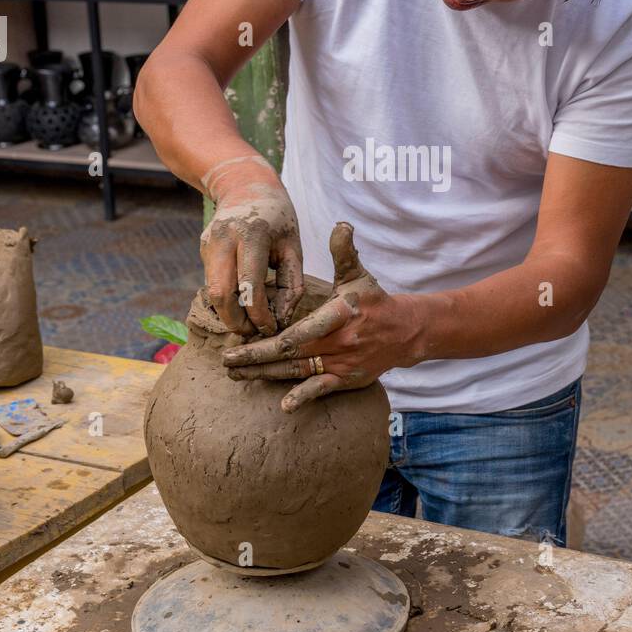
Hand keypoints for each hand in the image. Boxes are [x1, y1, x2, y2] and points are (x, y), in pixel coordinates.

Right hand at [199, 153, 303, 335]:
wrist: (245, 185)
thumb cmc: (278, 218)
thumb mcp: (294, 246)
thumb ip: (291, 284)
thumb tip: (281, 320)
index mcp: (252, 235)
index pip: (248, 286)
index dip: (258, 314)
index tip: (270, 329)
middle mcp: (224, 239)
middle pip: (219, 293)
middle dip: (234, 321)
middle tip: (252, 334)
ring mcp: (209, 243)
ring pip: (211, 291)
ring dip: (228, 313)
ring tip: (249, 323)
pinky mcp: (203, 249)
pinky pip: (212, 281)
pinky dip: (225, 298)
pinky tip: (241, 302)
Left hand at [221, 222, 423, 412]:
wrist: (404, 333)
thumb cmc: (373, 301)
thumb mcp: (359, 274)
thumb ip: (344, 252)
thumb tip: (341, 225)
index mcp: (340, 314)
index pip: (303, 329)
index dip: (273, 337)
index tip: (245, 336)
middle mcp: (340, 342)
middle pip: (291, 353)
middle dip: (256, 357)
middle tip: (226, 360)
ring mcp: (343, 363)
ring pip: (298, 372)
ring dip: (266, 374)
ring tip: (236, 375)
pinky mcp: (346, 379)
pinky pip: (321, 389)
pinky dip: (303, 397)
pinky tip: (284, 406)